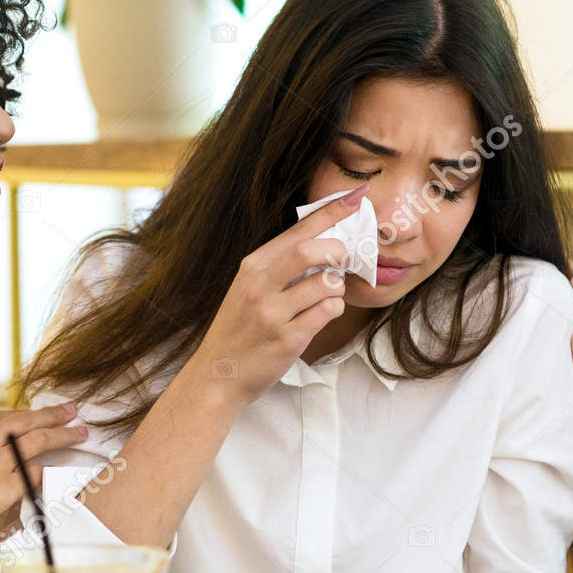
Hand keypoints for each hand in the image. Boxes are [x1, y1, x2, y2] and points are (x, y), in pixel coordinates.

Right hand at [0, 403, 88, 572]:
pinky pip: (35, 473)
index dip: (23, 414)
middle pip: (22, 421)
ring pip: (37, 442)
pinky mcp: (1, 489)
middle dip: (51, 415)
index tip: (39, 412)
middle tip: (71, 411)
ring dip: (61, 436)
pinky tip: (60, 470)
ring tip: (78, 434)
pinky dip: (50, 470)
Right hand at [188, 186, 367, 406]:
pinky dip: (334, 309)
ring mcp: (273, 313)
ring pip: (327, 284)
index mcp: (252, 266)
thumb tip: (324, 241)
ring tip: (327, 296)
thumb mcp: (247, 288)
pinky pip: (327, 312)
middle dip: (338, 250)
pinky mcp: (288, 339)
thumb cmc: (238, 330)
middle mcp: (259, 286)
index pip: (298, 230)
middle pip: (310, 251)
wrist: (217, 375)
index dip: (331, 211)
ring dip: (338, 287)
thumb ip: (279, 265)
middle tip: (345, 259)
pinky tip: (322, 314)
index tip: (355, 197)